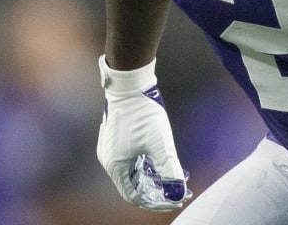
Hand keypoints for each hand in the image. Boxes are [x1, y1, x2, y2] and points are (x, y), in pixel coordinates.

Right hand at [96, 56, 191, 210]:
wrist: (130, 85)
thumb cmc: (143, 112)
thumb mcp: (161, 143)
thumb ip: (169, 169)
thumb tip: (178, 192)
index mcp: (115, 165)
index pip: (134, 196)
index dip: (154, 202)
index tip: (173, 200)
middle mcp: (108, 161)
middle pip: (131, 186)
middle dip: (154, 191)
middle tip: (174, 191)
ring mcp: (109, 150)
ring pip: (130, 174)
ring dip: (149, 179)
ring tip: (169, 179)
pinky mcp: (114, 141)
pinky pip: (128, 162)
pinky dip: (143, 167)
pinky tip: (158, 164)